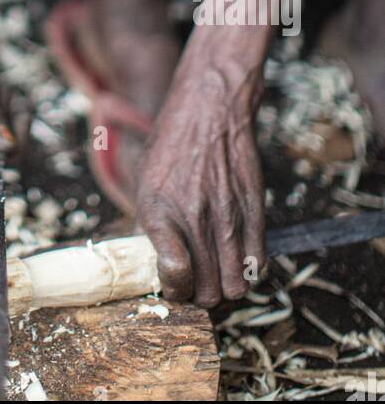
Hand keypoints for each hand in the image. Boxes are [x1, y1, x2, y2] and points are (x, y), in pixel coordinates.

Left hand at [135, 61, 264, 307]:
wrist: (210, 108)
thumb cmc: (173, 143)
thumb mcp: (146, 180)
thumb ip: (148, 223)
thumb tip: (148, 261)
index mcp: (159, 211)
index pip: (174, 277)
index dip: (174, 290)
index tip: (175, 282)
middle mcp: (194, 218)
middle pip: (208, 293)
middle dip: (201, 295)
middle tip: (197, 279)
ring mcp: (228, 216)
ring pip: (235, 286)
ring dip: (225, 286)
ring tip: (217, 270)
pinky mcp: (254, 211)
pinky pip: (257, 265)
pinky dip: (248, 270)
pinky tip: (236, 255)